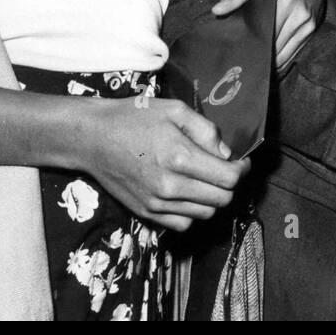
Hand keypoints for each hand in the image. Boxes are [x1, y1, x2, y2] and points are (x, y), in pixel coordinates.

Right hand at [84, 97, 248, 231]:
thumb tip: (226, 153)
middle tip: (225, 169)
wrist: (93, 139)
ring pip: (205, 213)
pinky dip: (193, 212)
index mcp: (180, 157)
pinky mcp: (145, 213)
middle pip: (221, 199)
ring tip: (206, 180)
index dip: (242, 169)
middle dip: (230, 184)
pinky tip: (189, 193)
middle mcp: (170, 186)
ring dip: (213, 198)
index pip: (228, 178)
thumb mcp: (176, 110)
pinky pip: (183, 224)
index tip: (241, 161)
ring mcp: (156, 203)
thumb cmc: (135, 118)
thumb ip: (206, 131)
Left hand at [212, 0, 324, 71]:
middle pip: (272, 43)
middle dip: (258, 53)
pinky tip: (271, 64)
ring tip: (255, 65)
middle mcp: (297, 10)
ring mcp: (306, 20)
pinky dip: (282, 60)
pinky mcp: (312, 27)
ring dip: (269, 60)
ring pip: (283, 51)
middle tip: (243, 61)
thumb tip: (217, 10)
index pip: (261, 30)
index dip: (249, 44)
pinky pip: (294, 51)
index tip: (237, 53)